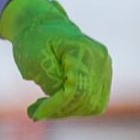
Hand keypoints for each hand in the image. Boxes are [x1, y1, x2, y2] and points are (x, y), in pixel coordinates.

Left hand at [0, 0, 111, 119]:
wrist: (42, 25)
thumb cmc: (35, 41)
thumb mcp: (35, 61)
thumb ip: (51, 82)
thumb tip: (63, 103)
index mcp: (82, 50)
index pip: (75, 90)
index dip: (56, 106)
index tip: (34, 113)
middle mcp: (99, 58)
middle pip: (86, 100)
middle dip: (60, 110)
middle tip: (35, 110)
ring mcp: (105, 67)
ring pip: (92, 105)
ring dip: (67, 110)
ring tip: (43, 104)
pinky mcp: (104, 75)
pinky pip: (94, 102)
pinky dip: (74, 106)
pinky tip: (55, 101)